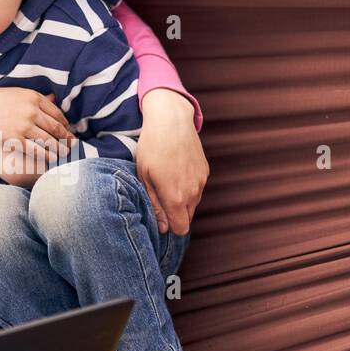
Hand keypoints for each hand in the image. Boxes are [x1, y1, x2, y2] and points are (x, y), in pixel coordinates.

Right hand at [0, 88, 74, 172]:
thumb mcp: (16, 94)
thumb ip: (34, 98)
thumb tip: (53, 97)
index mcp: (33, 97)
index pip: (56, 112)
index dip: (65, 123)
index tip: (68, 130)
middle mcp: (31, 110)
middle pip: (55, 126)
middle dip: (66, 137)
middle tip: (74, 143)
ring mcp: (24, 125)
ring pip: (49, 140)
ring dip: (60, 148)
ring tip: (67, 154)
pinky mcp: (16, 138)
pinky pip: (37, 149)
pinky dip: (48, 156)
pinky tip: (53, 160)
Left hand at [137, 88, 208, 234]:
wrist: (172, 120)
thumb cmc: (152, 147)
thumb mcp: (144, 177)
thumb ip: (155, 205)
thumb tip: (163, 227)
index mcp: (176, 197)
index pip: (181, 229)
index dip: (170, 227)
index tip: (160, 218)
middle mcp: (193, 192)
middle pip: (187, 218)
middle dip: (175, 215)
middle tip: (159, 198)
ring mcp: (201, 181)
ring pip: (193, 203)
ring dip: (182, 200)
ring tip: (166, 181)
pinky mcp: (205, 171)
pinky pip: (197, 188)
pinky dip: (188, 186)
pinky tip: (175, 171)